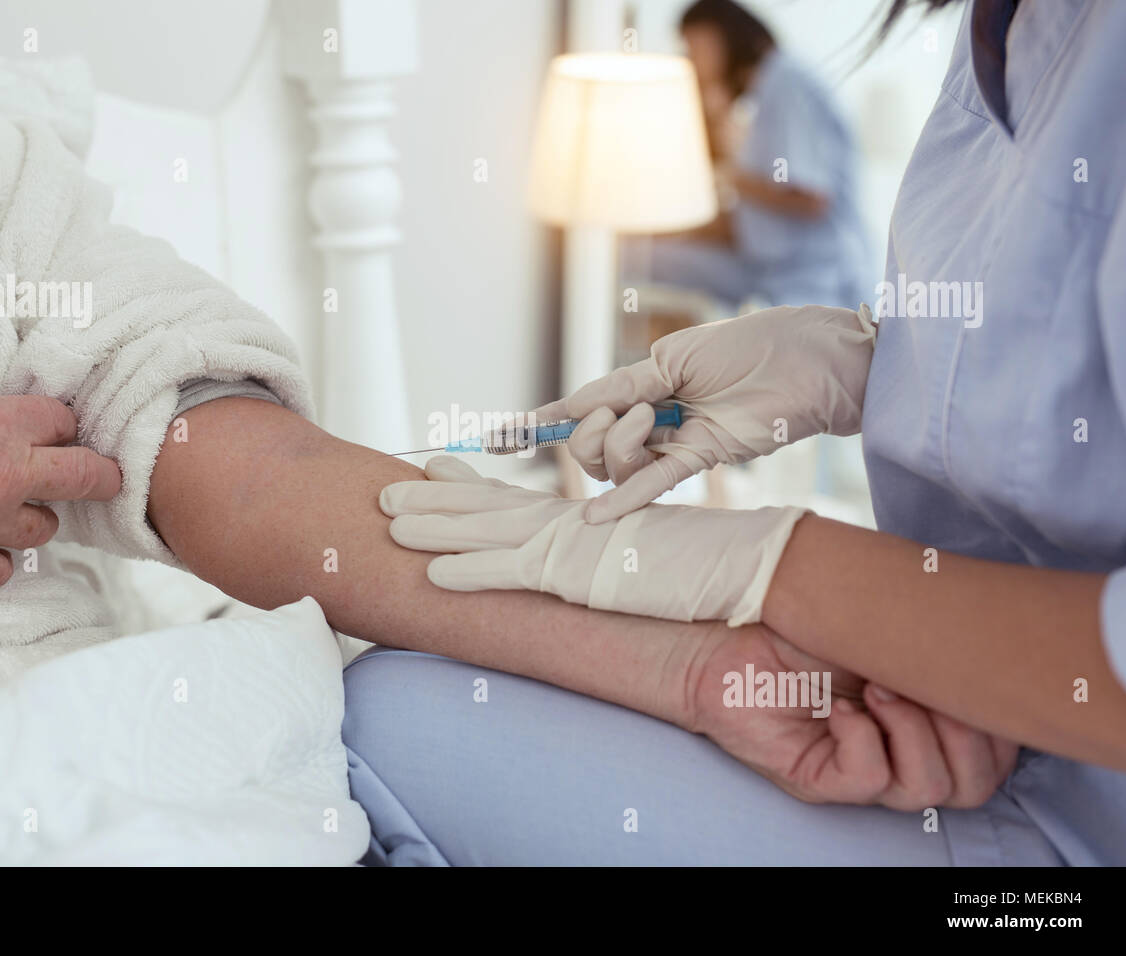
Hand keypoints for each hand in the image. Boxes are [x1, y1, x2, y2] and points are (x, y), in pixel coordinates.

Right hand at [0, 370, 121, 587]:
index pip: (64, 422)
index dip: (62, 425)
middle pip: (87, 478)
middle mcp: (4, 475)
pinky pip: (3, 570)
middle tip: (107, 477)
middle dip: (102, 475)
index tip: (59, 432)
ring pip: (46, 528)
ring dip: (34, 517)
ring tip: (9, 509)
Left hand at [381, 456, 804, 625]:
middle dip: (432, 499)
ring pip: (483, 530)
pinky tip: (431, 575)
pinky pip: (509, 573)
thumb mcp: (636, 554)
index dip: (468, 482)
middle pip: (486, 504)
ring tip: (388, 522)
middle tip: (386, 492)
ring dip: (432, 527)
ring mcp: (566, 546)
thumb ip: (602, 552)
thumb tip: (589, 550)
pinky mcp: (574, 574)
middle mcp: (565, 523)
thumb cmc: (699, 562)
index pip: (513, 494)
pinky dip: (469, 573)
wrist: (738, 564)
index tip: (434, 468)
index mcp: (576, 519)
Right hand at [540, 303, 875, 522]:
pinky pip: (653, 482)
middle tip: (630, 410)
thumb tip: (578, 406)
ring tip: (657, 417)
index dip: (539, 423)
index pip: (580, 407)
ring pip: (616, 465)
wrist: (816, 360)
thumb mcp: (678, 356)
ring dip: (621, 444)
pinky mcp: (704, 457)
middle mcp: (654, 419)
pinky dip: (624, 498)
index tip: (497, 437)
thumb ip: (628, 386)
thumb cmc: (755, 345)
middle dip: (591, 431)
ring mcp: (676, 441)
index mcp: (644, 386)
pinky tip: (594, 517)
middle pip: (590, 446)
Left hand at [683, 620, 1017, 809]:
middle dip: (965, 733)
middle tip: (923, 684)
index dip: (1000, 724)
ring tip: (876, 689)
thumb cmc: (802, 623)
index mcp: (925, 722)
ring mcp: (858, 772)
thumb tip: (992, 639)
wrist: (728, 629)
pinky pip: (868, 780)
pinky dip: (864, 740)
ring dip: (914, 732)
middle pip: (973, 785)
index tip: (973, 676)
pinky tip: (841, 708)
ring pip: (927, 789)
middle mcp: (898, 754)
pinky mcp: (818, 779)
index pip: (995, 755)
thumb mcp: (885, 625)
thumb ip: (937, 641)